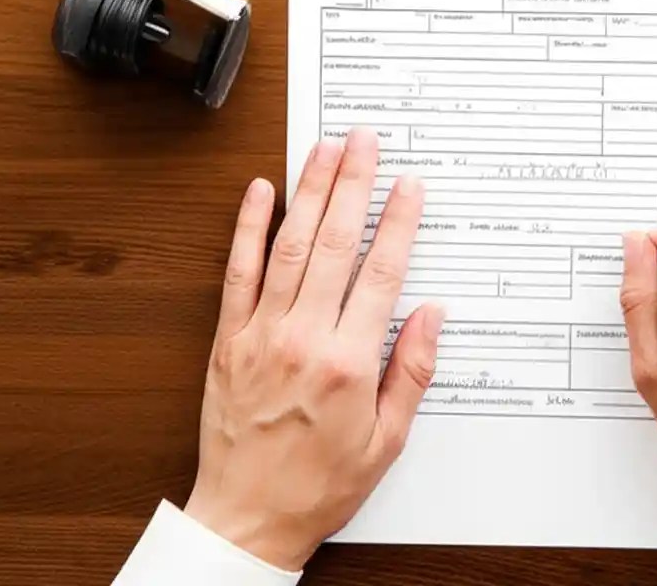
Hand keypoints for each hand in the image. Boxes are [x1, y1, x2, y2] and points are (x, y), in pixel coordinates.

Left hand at [184, 128, 443, 570]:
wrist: (248, 516)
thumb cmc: (318, 485)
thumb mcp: (386, 441)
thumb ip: (411, 373)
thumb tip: (429, 316)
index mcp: (349, 362)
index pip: (381, 273)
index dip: (398, 221)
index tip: (408, 186)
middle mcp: (303, 338)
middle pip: (335, 244)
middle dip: (353, 185)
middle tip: (364, 142)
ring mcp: (260, 334)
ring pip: (288, 246)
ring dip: (308, 193)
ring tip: (322, 151)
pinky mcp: (228, 340)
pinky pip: (237, 272)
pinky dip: (246, 228)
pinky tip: (258, 192)